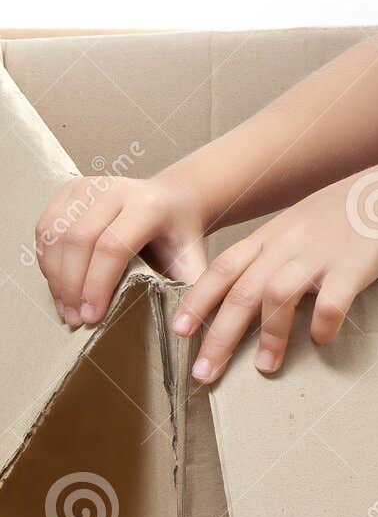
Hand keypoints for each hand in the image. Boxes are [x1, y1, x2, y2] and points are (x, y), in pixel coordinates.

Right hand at [35, 171, 209, 328]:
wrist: (173, 200)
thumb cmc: (178, 237)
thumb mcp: (192, 262)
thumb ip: (191, 293)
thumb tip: (180, 330)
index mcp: (148, 206)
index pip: (112, 247)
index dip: (97, 285)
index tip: (92, 316)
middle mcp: (116, 189)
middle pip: (79, 239)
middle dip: (72, 285)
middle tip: (75, 318)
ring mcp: (90, 186)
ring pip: (57, 234)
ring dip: (55, 277)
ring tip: (66, 307)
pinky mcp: (71, 189)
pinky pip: (46, 227)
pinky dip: (47, 260)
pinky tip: (58, 284)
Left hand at [171, 168, 377, 384]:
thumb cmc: (334, 220)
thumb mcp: (290, 229)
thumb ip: (262, 259)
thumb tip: (232, 303)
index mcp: (267, 238)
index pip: (221, 269)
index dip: (197, 301)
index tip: (179, 332)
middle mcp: (286, 246)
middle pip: (243, 291)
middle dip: (220, 335)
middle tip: (204, 372)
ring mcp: (318, 256)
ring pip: (279, 295)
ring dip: (269, 335)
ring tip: (265, 367)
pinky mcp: (351, 267)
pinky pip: (331, 301)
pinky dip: (322, 324)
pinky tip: (321, 340)